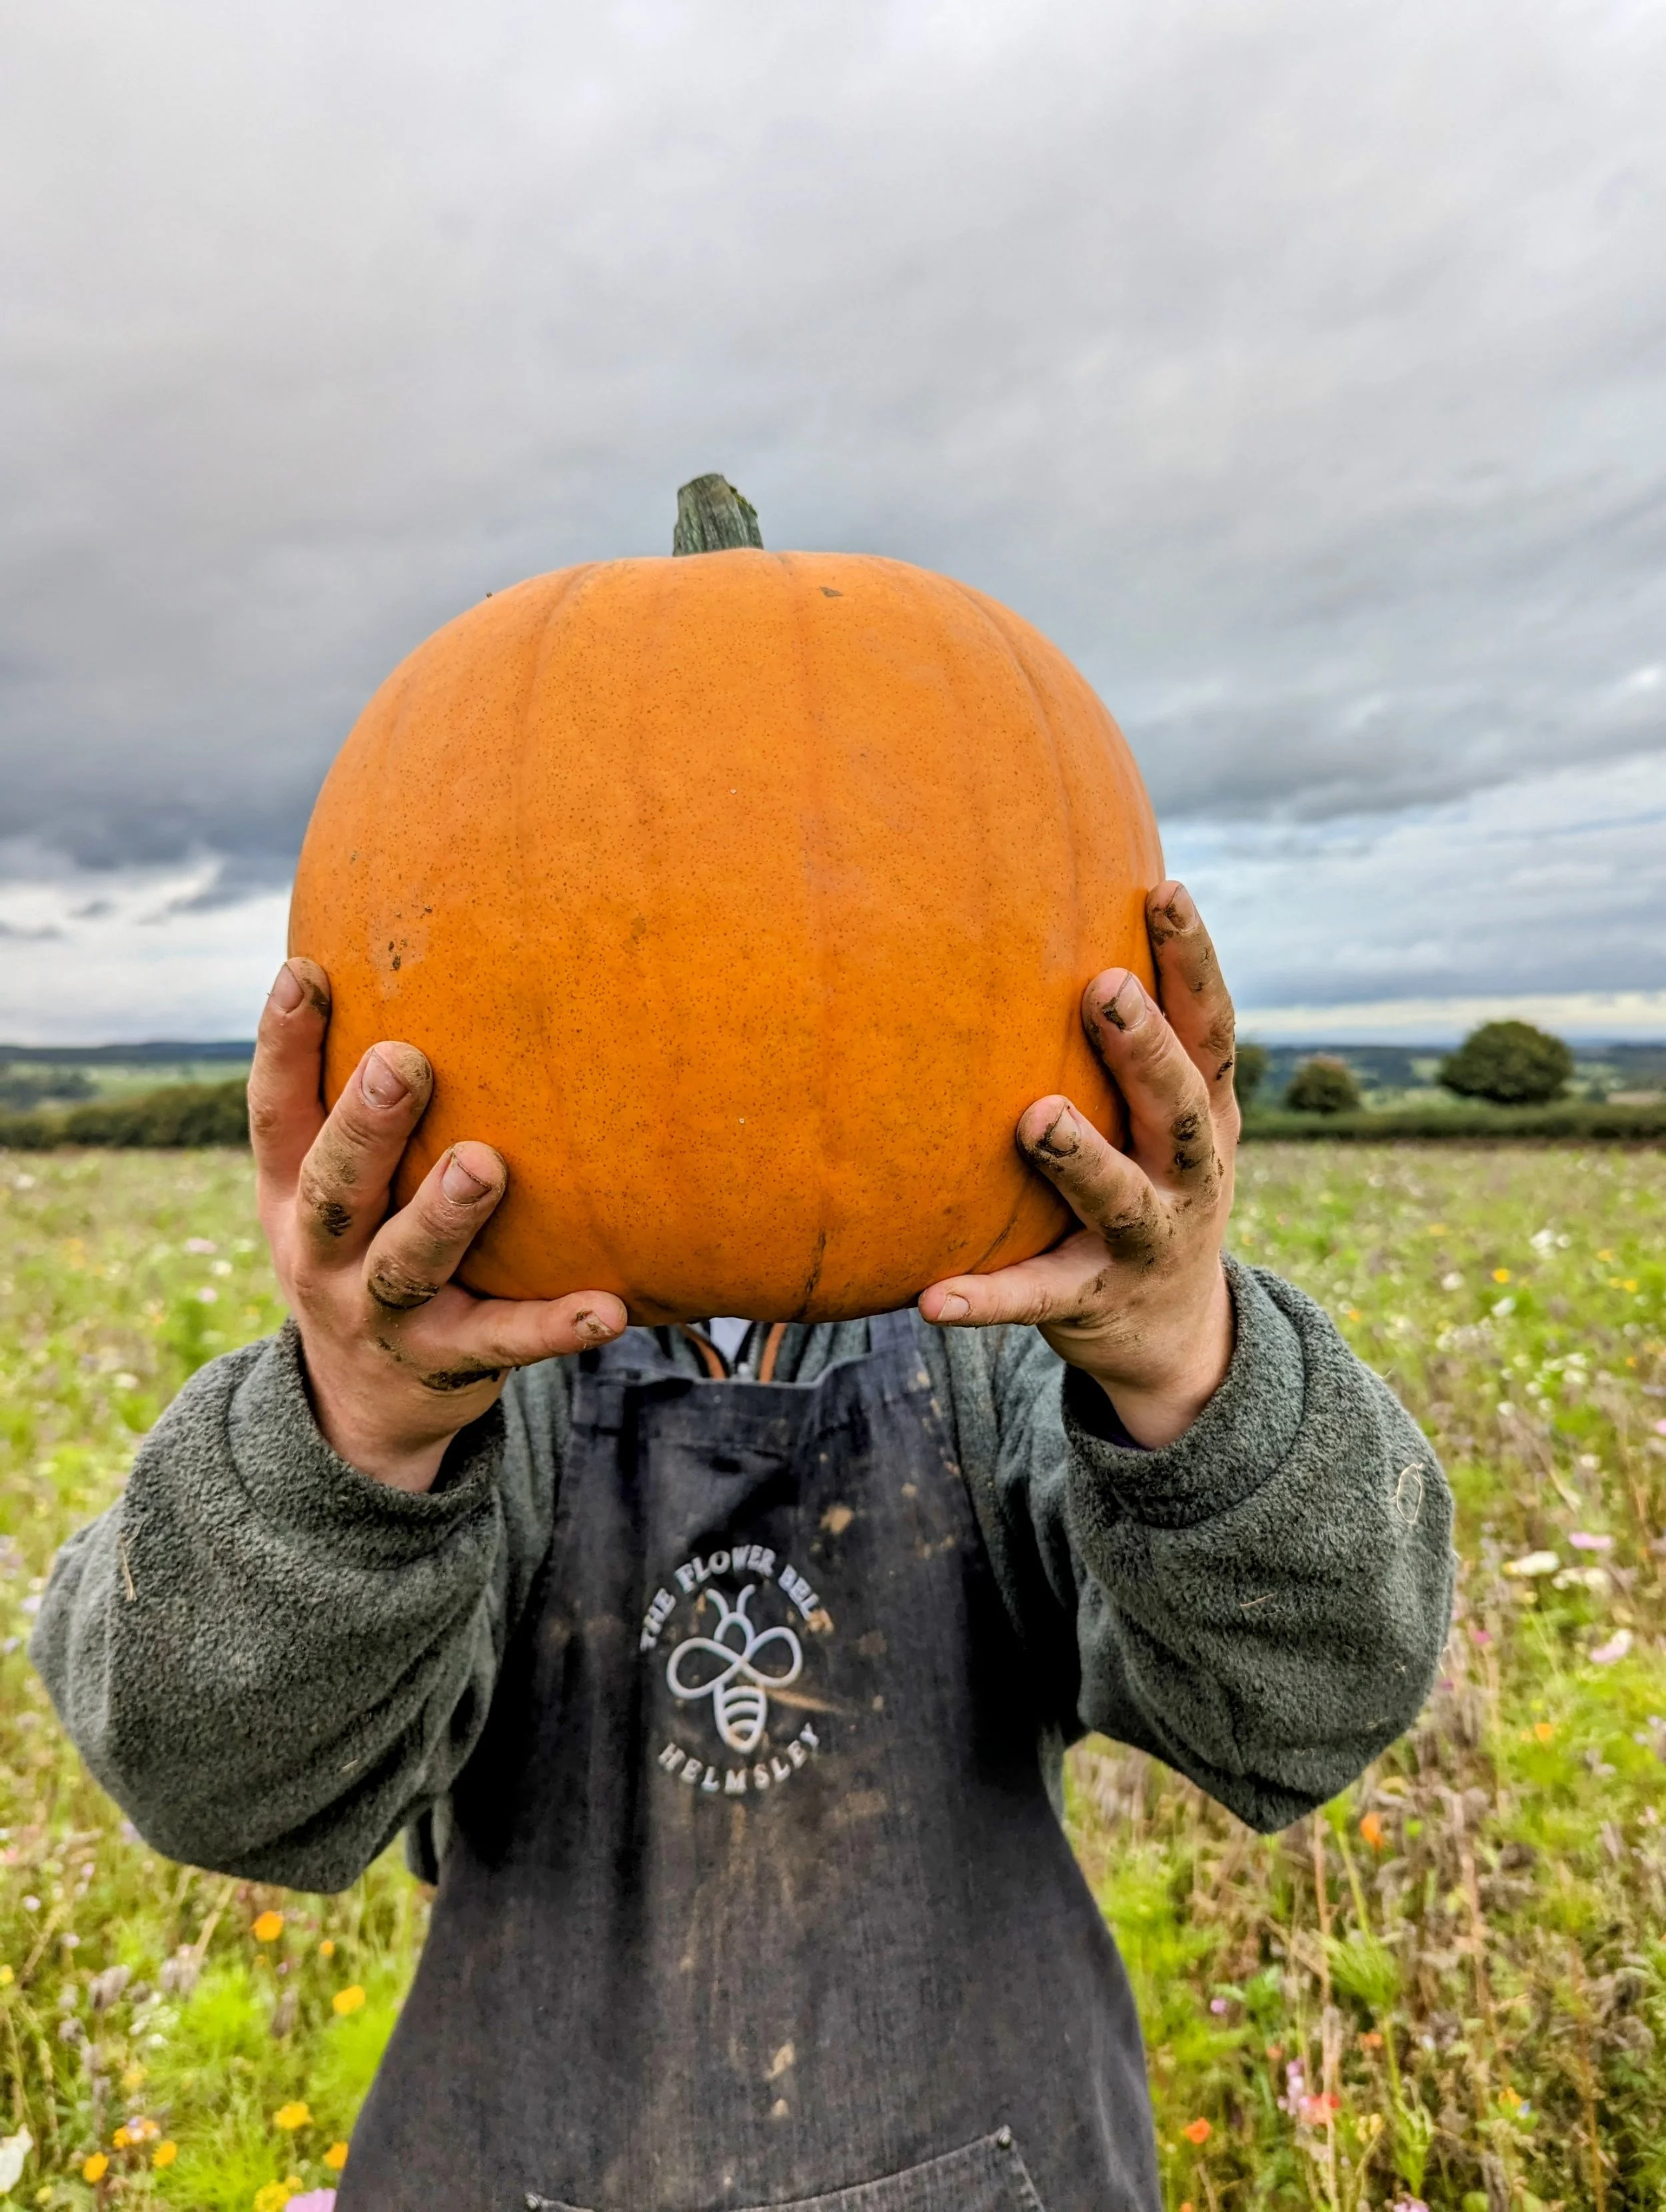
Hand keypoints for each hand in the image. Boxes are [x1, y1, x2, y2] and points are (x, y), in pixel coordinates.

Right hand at [249, 960, 625, 1491]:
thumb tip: (401, 959)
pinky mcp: (450, 1363)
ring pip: (408, 1266)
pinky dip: (556, 1327)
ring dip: (444, 1216)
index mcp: (292, 1195)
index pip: (276, 1115)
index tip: (307, 972)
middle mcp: (324, 1255)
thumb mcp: (328, 1187)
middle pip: (335, 1190)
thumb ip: (349, 1101)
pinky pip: (505, 1342)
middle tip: (401, 1063)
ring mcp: (382, 1315)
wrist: (362, 1407)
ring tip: (484, 1165)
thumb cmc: (362, 1248)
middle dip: (364, 1128)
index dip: (282, 1045)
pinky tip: (611, 1307)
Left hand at [919, 881, 1238, 1446]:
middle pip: (1178, 1105)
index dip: (1194, 960)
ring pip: (1118, 1198)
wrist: (1177, 1334)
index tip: (1164, 890)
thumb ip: (1137, 1036)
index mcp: (1206, 1114)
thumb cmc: (1153, 1181)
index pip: (1210, 1026)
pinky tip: (931, 1300)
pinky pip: (1035, 1298)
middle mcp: (1189, 1174)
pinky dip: (987, 1301)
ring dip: (1080, 1157)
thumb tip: (1061, 896)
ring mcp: (1145, 1241)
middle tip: (1102, 987)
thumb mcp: (1168, 1116)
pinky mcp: (1091, 1299)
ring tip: (1036, 1118)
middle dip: (1145, 1048)